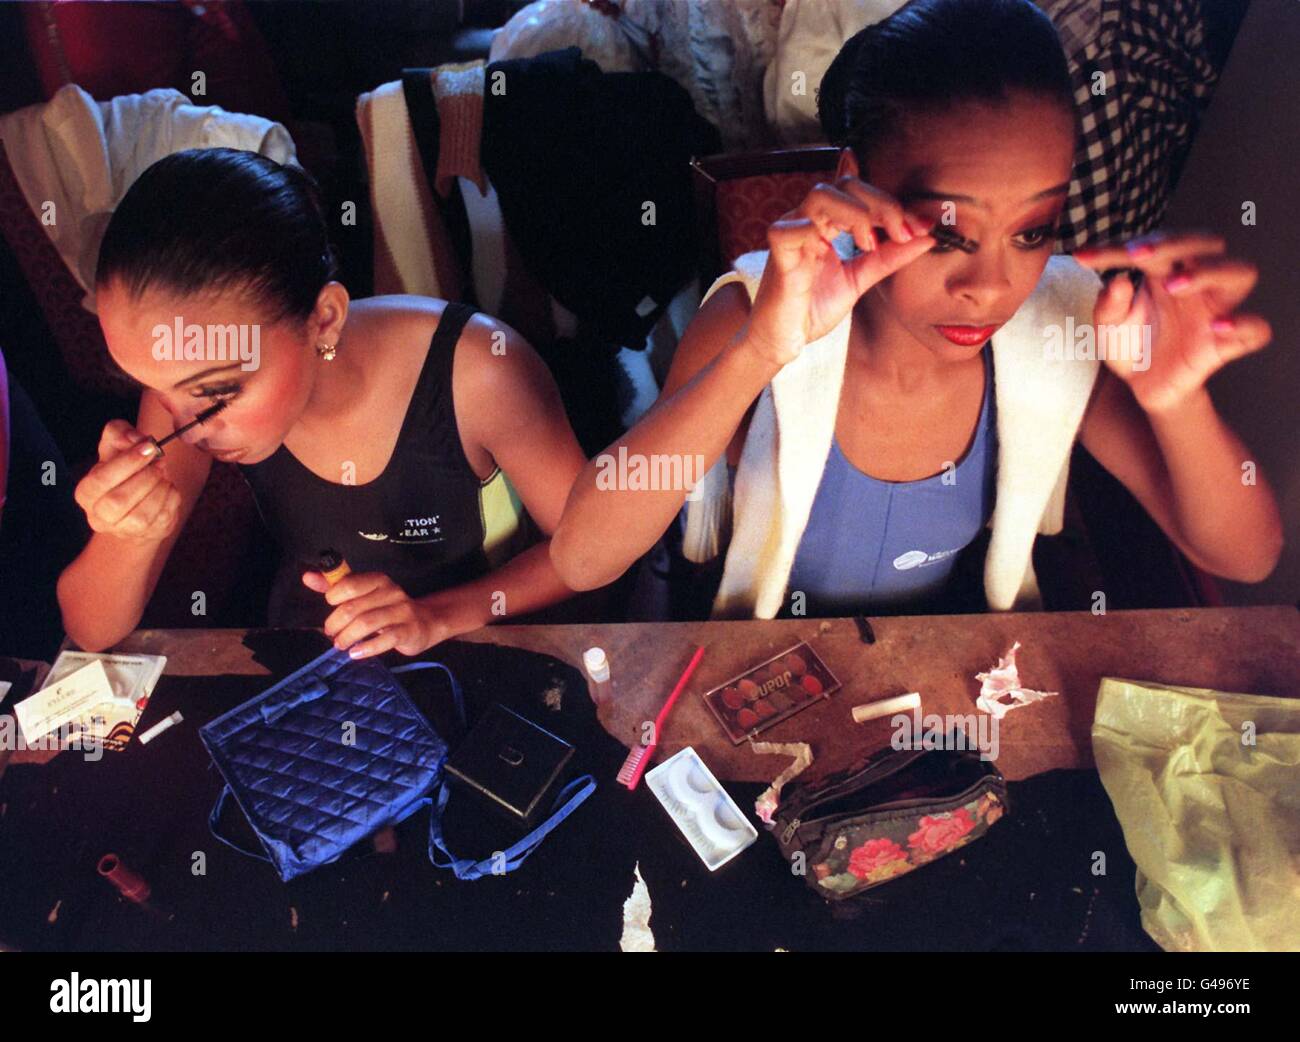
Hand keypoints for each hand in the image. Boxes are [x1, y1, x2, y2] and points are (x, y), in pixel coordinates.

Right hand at [74, 420, 181, 541]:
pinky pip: (163, 518)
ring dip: (159, 489)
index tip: (149, 447)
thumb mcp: (115, 446)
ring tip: (163, 475)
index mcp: (85, 493)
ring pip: (142, 515)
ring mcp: (124, 530)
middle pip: (118, 501)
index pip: (100, 480)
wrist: (138, 500)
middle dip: (145, 478)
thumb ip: (119, 433)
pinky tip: (167, 488)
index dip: (127, 462)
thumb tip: (134, 438)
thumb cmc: (123, 470)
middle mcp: (99, 516)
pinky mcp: (149, 535)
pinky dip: (171, 498)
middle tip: (159, 463)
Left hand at [303, 570, 488, 657]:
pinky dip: (367, 648)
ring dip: (348, 637)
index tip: (331, 607)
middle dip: (336, 624)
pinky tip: (356, 653)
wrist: (426, 621)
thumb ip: (336, 586)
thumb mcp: (364, 594)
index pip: (349, 584)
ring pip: (367, 623)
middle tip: (331, 634)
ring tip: (340, 645)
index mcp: (378, 580)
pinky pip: (386, 639)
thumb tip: (308, 577)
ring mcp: (402, 611)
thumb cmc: (388, 608)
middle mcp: (391, 592)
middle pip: (354, 608)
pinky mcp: (409, 631)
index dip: (334, 597)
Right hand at [743, 176, 935, 365]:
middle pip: (844, 186)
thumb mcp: (860, 278)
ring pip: (820, 196)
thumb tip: (926, 236)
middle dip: (881, 204)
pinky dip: (813, 232)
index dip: (892, 203)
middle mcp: (808, 221)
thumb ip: (889, 257)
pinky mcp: (777, 256)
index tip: (920, 226)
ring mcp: (792, 235)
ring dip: (854, 213)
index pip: (860, 192)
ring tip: (869, 243)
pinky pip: (789, 230)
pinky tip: (831, 252)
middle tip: (902, 233)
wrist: (784, 340)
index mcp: (827, 223)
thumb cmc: (813, 307)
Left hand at [1075, 232, 1270, 413]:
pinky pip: (1255, 329)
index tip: (1083, 256)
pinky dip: (1243, 324)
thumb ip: (1107, 306)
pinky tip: (1217, 327)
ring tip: (1175, 285)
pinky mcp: (1226, 343)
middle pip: (1207, 243)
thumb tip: (1116, 281)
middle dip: (1176, 242)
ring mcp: (1214, 310)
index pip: (1153, 246)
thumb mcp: (1108, 327)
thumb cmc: (1130, 345)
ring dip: (1209, 272)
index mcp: (1165, 271)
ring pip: (1240, 273)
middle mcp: (1196, 283)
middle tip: (1138, 254)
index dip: (1117, 248)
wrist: (1143, 387)